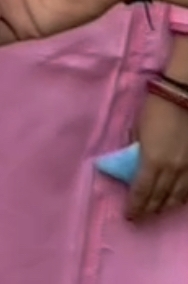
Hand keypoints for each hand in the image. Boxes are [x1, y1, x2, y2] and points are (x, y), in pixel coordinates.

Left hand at [130, 92, 187, 220]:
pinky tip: (177, 200)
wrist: (183, 97)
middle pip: (160, 198)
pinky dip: (182, 197)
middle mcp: (172, 170)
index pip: (141, 192)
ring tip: (157, 210)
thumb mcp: (137, 130)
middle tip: (141, 216)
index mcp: (152, 161)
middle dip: (149, 209)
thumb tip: (134, 163)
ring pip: (178, 197)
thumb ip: (136, 150)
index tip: (129, 216)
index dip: (135, 206)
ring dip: (166, 206)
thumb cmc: (155, 110)